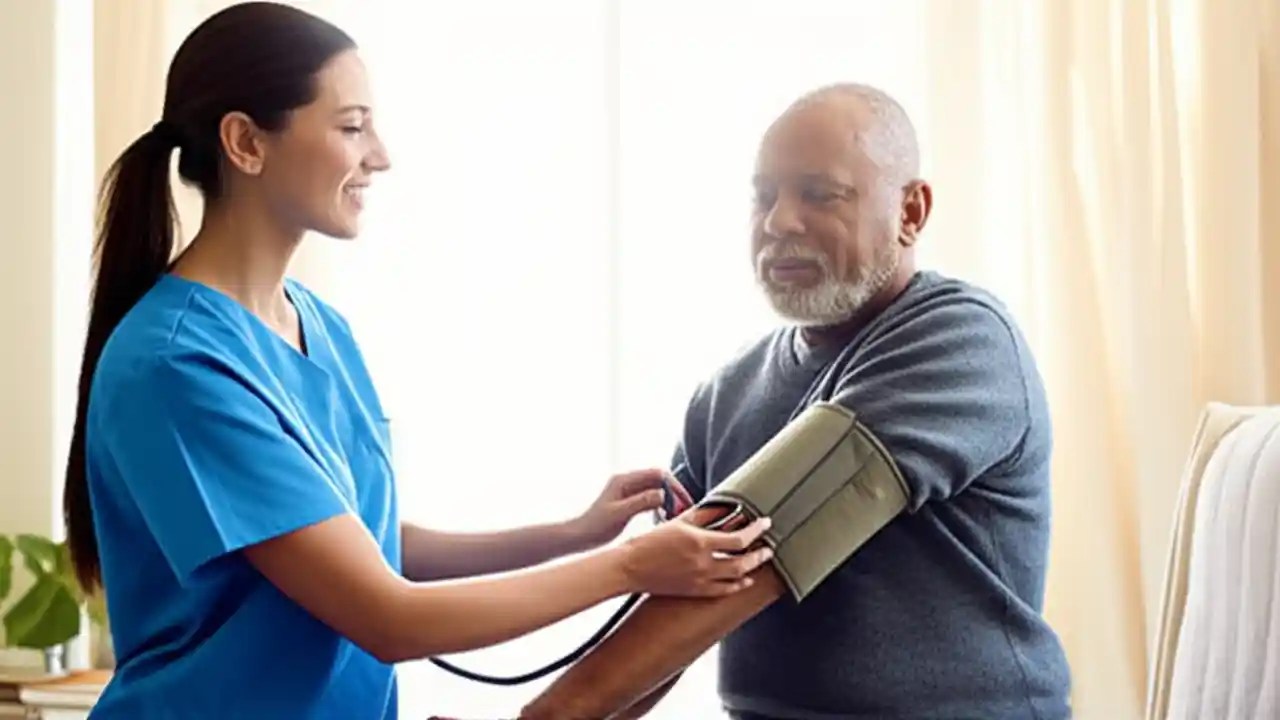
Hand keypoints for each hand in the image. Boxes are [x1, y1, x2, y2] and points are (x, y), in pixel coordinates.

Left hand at [575, 469, 690, 546]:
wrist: (579, 537)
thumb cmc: (595, 526)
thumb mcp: (619, 514)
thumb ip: (641, 502)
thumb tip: (662, 495)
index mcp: (624, 480)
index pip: (657, 473)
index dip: (673, 485)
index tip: (682, 500)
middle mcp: (626, 482)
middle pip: (658, 480)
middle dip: (673, 492)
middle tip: (685, 508)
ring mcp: (627, 492)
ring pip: (655, 489)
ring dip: (668, 499)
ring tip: (677, 514)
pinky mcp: (628, 502)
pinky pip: (650, 499)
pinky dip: (660, 506)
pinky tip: (664, 518)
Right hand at [618, 516, 772, 596]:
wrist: (631, 567)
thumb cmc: (651, 541)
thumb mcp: (678, 521)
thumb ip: (703, 515)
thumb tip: (725, 508)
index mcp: (699, 542)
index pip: (739, 539)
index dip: (756, 531)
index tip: (765, 523)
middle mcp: (703, 564)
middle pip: (743, 561)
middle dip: (760, 553)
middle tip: (769, 546)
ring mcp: (700, 580)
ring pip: (736, 577)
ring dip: (752, 568)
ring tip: (760, 560)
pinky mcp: (694, 591)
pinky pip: (723, 591)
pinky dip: (737, 586)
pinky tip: (744, 580)